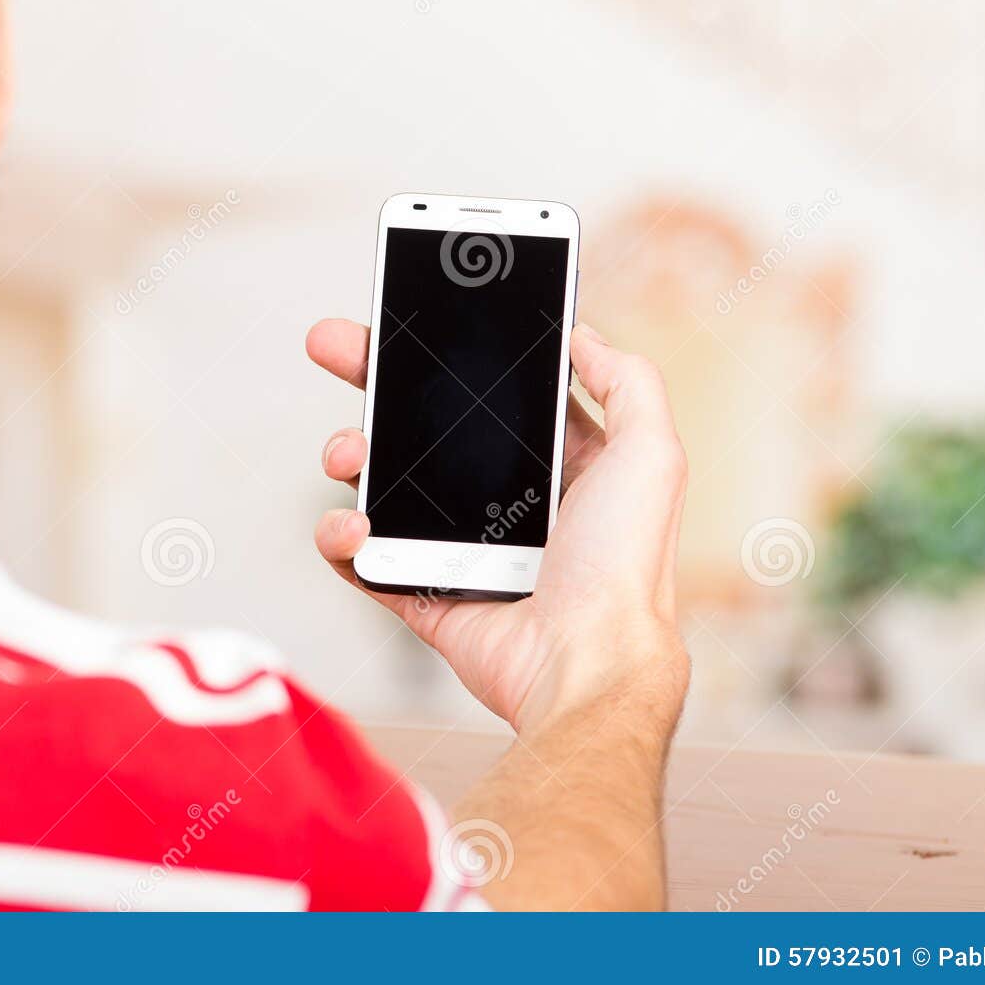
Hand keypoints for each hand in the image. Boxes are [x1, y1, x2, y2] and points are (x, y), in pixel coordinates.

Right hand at [307, 319, 689, 734]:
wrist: (583, 663)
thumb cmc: (625, 568)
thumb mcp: (651, 456)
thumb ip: (629, 383)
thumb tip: (586, 336)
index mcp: (559, 465)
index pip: (492, 394)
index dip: (450, 356)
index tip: (410, 321)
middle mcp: (506, 501)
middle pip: (422, 425)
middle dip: (372, 381)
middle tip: (333, 345)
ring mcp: (459, 546)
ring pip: (384, 482)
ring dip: (350, 454)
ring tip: (347, 452)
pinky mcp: (423, 591)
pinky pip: (363, 555)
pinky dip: (340, 537)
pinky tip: (353, 524)